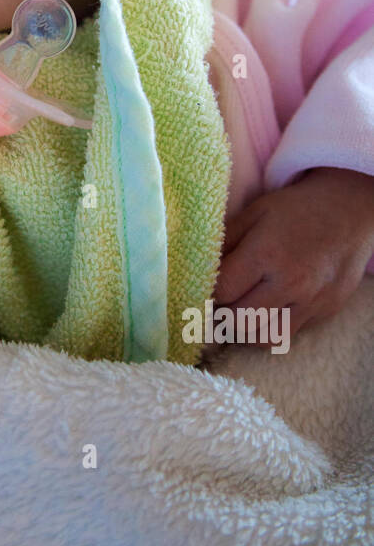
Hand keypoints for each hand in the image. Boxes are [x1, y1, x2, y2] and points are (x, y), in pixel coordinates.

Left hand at [214, 167, 373, 344]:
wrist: (349, 209)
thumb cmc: (296, 208)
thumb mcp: (254, 213)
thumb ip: (224, 242)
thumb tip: (196, 268)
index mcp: (266, 254)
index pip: (221, 292)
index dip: (207, 293)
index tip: (204, 286)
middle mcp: (290, 283)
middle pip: (238, 321)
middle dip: (221, 314)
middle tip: (219, 301)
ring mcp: (311, 301)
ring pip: (262, 337)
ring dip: (243, 329)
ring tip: (238, 310)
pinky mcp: (325, 311)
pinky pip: (287, 335)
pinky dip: (269, 329)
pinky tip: (264, 311)